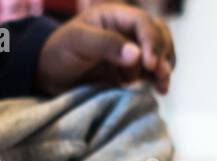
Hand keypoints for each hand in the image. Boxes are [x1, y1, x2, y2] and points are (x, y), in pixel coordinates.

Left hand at [35, 3, 175, 95]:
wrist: (51, 76)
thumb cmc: (60, 52)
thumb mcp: (77, 42)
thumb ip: (105, 45)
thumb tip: (137, 55)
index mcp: (115, 15)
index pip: (143, 23)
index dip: (151, 41)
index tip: (150, 64)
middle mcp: (128, 30)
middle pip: (159, 34)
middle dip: (163, 54)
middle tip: (160, 75)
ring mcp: (133, 50)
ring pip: (161, 53)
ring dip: (166, 68)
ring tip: (162, 86)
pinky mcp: (133, 70)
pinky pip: (154, 72)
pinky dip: (159, 79)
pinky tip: (159, 90)